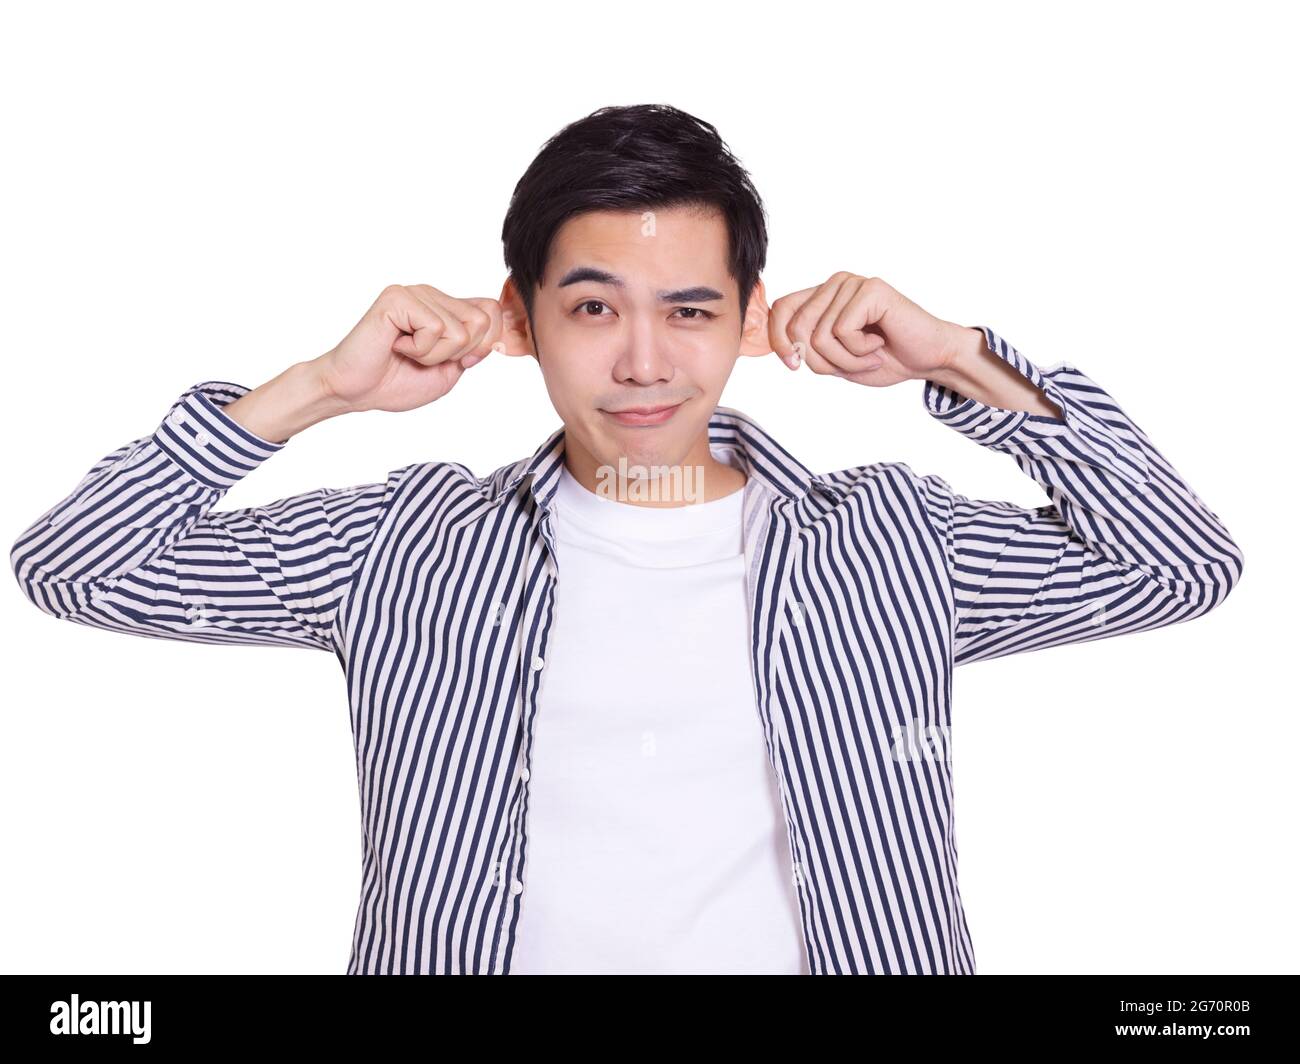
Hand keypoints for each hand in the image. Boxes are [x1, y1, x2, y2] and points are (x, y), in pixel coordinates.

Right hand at [314, 285, 504, 412]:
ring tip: (407, 352)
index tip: (459, 362)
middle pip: (482, 320)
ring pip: (459, 329)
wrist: (355, 391)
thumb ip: (475, 349)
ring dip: (435, 355)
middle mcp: (432, 294)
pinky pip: (435, 328)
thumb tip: (498, 334)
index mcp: (446, 308)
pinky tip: (396, 346)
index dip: (486, 343)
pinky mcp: (397, 298)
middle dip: (459, 353)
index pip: (492, 311)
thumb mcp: (450, 371)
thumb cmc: (396, 382)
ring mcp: (414, 293)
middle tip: (425, 357)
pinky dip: (419, 349)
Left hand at [767, 273, 968, 387]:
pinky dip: (859, 351)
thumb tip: (786, 348)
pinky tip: (879, 345)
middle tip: (851, 363)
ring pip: (819, 335)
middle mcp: (834, 284)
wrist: (927, 359)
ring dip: (845, 359)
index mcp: (822, 297)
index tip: (794, 364)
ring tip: (870, 354)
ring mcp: (852, 283)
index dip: (778, 341)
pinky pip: (842, 331)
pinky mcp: (870, 290)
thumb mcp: (834, 361)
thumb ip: (807, 350)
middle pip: (797, 327)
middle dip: (820, 359)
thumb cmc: (884, 358)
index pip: (780, 310)